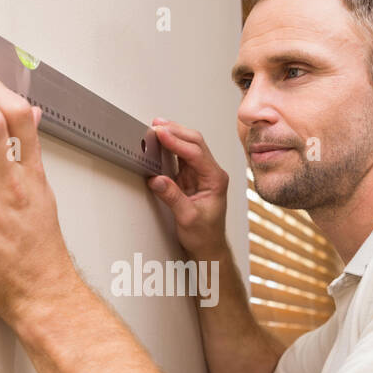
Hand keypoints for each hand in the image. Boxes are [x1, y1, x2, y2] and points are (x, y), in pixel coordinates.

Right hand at [146, 119, 230, 257]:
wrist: (209, 246)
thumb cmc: (205, 235)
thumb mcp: (187, 218)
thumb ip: (172, 197)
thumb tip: (157, 180)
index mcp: (216, 179)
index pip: (196, 153)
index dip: (177, 142)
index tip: (162, 134)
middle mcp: (211, 173)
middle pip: (195, 143)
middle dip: (176, 131)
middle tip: (156, 126)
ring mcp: (202, 173)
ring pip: (189, 146)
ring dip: (173, 135)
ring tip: (157, 128)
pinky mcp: (192, 177)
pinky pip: (182, 156)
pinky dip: (171, 146)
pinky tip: (162, 141)